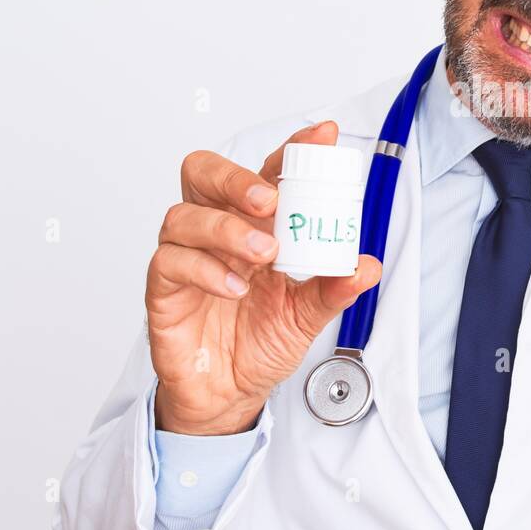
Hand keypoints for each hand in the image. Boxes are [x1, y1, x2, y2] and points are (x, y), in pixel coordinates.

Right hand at [146, 121, 381, 434]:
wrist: (230, 394)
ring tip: (262, 255)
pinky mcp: (163, 290)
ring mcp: (186, 256)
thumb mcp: (309, 314)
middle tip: (270, 201)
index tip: (322, 135)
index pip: (268, 170)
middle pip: (204, 173)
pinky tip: (233, 288)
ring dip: (226, 229)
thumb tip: (366, 266)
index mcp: (254, 223)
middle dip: (237, 177)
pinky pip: (169, 263)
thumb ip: (334, 288)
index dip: (292, 147)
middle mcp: (216, 229)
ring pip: (183, 215)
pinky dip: (205, 270)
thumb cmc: (261, 340)